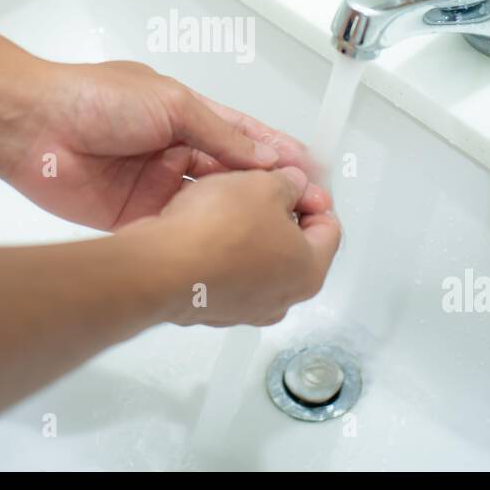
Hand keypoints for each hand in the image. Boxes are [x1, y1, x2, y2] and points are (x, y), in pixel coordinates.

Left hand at [2, 60, 329, 229]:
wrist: (32, 127)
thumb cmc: (93, 98)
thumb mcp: (173, 104)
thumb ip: (221, 133)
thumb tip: (264, 156)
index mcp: (187, 117)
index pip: (245, 139)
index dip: (279, 155)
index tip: (311, 172)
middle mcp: (175, 153)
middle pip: (233, 178)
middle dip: (268, 193)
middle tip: (302, 211)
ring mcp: (156, 189)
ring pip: (209, 208)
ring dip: (239, 218)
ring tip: (274, 232)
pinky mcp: (135, 220)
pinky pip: (176, 232)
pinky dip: (201, 240)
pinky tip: (227, 250)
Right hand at [143, 166, 341, 326]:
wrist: (160, 267)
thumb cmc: (215, 233)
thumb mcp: (263, 184)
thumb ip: (286, 182)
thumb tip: (290, 184)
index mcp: (309, 271)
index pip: (329, 228)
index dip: (313, 196)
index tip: (296, 181)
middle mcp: (281, 298)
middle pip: (292, 246)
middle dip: (277, 212)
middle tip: (260, 188)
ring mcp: (244, 307)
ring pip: (255, 259)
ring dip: (245, 230)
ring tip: (225, 203)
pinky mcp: (210, 308)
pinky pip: (223, 272)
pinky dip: (218, 250)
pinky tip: (202, 228)